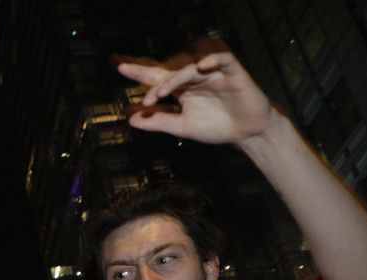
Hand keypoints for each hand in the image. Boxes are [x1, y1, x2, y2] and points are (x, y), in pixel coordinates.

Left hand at [117, 44, 275, 147]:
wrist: (246, 134)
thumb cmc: (216, 127)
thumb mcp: (182, 127)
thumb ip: (158, 122)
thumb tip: (130, 119)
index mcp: (181, 87)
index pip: (157, 76)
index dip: (139, 72)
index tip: (120, 69)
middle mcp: (194, 76)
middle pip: (169, 67)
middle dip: (150, 72)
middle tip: (133, 80)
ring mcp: (213, 72)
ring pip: (190, 64)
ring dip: (176, 74)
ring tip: (163, 91)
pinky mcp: (233, 71)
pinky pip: (223, 58)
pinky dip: (212, 59)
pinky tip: (201, 66)